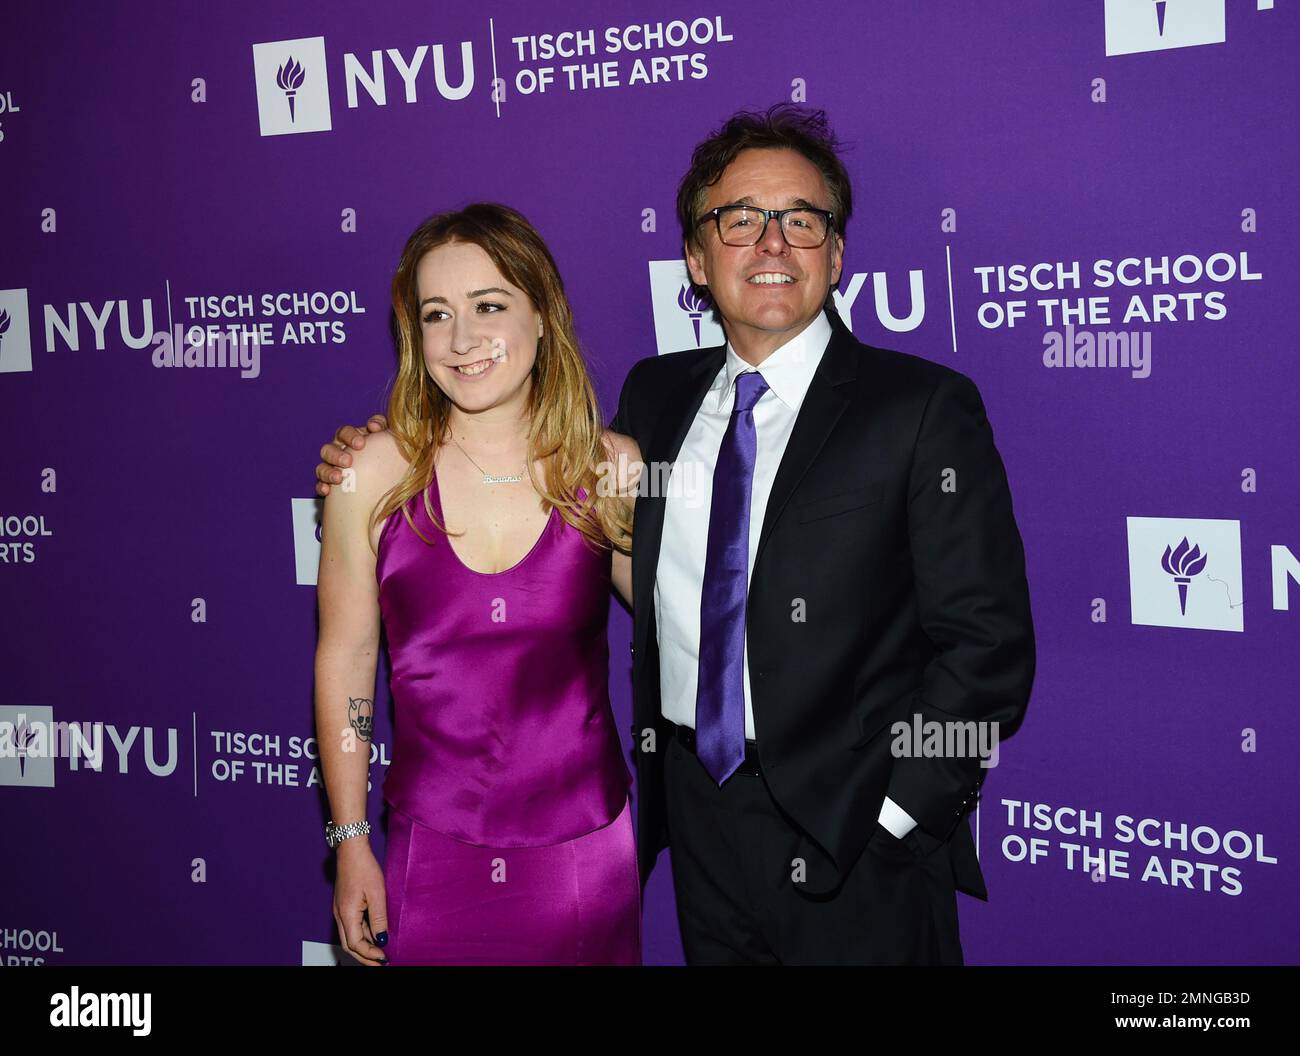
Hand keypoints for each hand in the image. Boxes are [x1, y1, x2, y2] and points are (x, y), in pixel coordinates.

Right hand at [316, 414, 387, 496]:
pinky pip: (320, 485)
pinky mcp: (329, 485)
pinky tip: (327, 491)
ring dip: (328, 472)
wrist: (385, 482)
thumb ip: (381, 426)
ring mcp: (331, 469)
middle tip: (348, 461)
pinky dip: (322, 487)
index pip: (344, 432)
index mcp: (350, 440)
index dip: (351, 436)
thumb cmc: (385, 456)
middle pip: (329, 449)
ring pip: (322, 467)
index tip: (361, 444)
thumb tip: (373, 426)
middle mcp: (337, 452)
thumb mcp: (386, 439)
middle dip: (337, 455)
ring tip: (338, 478)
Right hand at [332, 839, 389, 964]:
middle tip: (381, 963)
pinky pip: (352, 927)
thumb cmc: (364, 868)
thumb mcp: (377, 893)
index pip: (356, 944)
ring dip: (364, 948)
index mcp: (346, 914)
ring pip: (350, 937)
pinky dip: (363, 936)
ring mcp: (341, 911)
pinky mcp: (345, 906)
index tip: (384, 958)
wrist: (351, 850)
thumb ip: (379, 918)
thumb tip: (381, 940)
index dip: (369, 954)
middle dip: (364, 958)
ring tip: (380, 953)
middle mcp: (340, 915)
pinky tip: (375, 936)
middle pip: (349, 946)